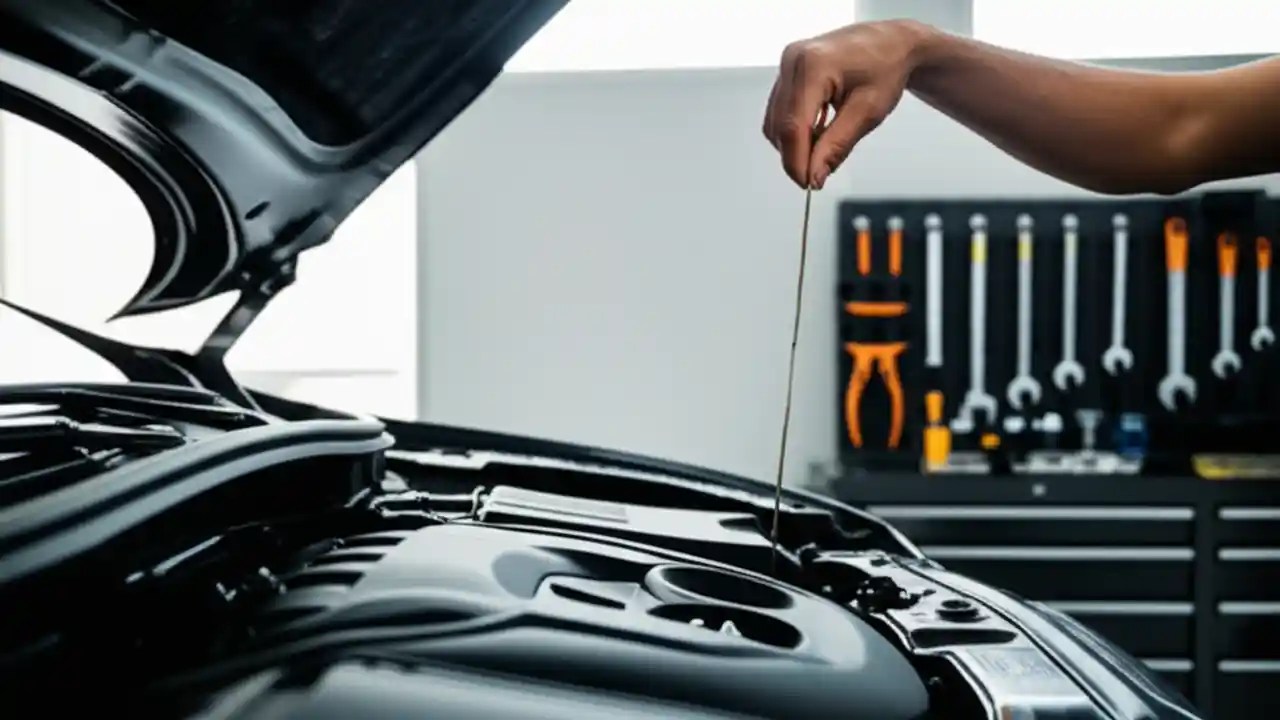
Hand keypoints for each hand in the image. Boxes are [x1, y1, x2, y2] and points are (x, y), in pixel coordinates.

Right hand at [763, 20, 929, 188]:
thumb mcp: (868, 112)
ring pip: (776, 121)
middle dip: (796, 155)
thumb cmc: (885, 68)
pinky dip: (795, 130)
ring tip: (825, 147)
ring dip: (795, 144)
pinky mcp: (787, 72)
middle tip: (820, 173)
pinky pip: (780, 111)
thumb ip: (837, 146)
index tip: (808, 184)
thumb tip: (815, 176)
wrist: (890, 42)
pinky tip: (818, 132)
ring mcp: (787, 64)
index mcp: (814, 66)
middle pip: (780, 125)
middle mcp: (793, 61)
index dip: (796, 161)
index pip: (794, 125)